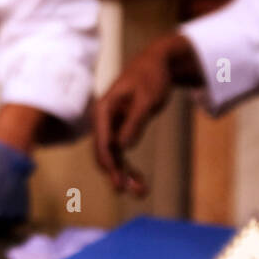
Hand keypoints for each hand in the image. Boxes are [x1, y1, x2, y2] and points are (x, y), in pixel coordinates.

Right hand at [93, 33, 202, 195]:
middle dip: (117, 174)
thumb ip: (134, 122)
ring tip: (141, 191)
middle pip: (105, 153)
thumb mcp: (146, 100)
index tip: (118, 184)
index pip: (102, 143)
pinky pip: (121, 153)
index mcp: (103, 112)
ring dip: (124, 174)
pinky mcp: (121, 129)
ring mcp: (111, 126)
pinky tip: (139, 180)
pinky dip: (129, 166)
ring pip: (113, 156)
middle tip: (133, 192)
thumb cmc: (150, 78)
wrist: (155, 65)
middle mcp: (103, 121)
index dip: (110, 165)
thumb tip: (123, 147)